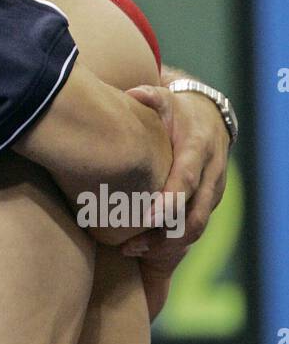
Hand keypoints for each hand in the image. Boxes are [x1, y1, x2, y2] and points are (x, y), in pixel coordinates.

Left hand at [120, 81, 230, 270]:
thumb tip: (133, 94)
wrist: (210, 118)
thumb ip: (149, 96)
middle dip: (165, 236)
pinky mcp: (209, 202)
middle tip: (130, 245)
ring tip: (131, 249)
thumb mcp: (164, 98)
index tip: (147, 218)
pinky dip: (172, 242)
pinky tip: (143, 246)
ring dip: (165, 245)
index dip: (170, 201)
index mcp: (198, 149)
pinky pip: (194, 228)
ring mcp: (213, 191)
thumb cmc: (177, 111)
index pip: (187, 181)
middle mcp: (210, 174)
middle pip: (194, 216)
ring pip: (195, 228)